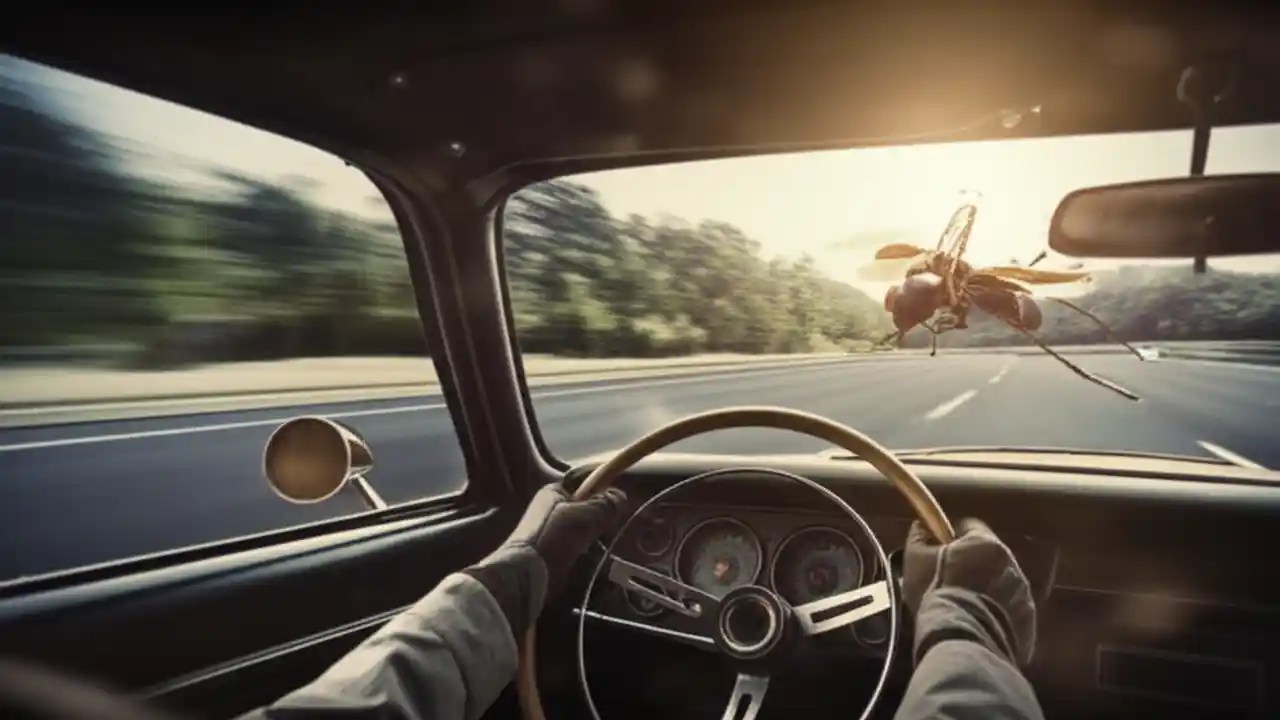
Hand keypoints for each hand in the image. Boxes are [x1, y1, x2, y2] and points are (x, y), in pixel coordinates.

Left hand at [464, 484, 627, 633]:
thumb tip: (621, 496)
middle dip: (601, 520)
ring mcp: (552, 532)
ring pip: (586, 530)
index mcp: (554, 492)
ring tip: (604, 548)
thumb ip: (605, 504)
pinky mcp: (555, 553)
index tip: (617, 506)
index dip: (603, 492)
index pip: (585, 483)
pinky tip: (594, 560)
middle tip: (610, 530)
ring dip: (597, 539)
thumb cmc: (553, 538)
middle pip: (587, 508)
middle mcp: (552, 509)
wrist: (527, 575)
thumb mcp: (583, 516)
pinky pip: (580, 548)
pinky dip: (589, 553)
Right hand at [902, 518, 1035, 665]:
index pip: (970, 527)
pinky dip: (996, 616)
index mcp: (986, 543)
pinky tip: (978, 626)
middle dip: (972, 565)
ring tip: (964, 608)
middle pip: (989, 557)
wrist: (964, 640)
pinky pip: (1010, 612)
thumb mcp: (916, 561)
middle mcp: (1012, 564)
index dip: (952, 536)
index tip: (939, 550)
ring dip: (986, 591)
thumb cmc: (938, 593)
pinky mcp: (1028, 623)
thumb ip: (920, 537)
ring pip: (1002, 585)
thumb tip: (922, 526)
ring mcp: (1024, 595)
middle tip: (949, 582)